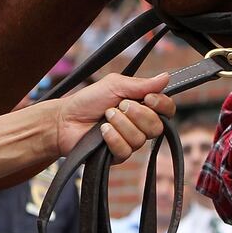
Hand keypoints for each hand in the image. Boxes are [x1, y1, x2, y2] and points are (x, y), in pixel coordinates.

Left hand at [53, 72, 173, 159]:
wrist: (65, 119)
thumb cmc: (88, 100)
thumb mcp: (114, 85)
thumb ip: (141, 84)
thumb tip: (166, 77)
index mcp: (142, 106)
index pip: (167, 109)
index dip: (162, 105)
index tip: (148, 98)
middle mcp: (139, 125)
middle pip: (157, 126)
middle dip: (137, 114)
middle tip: (119, 106)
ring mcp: (130, 141)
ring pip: (140, 139)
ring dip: (120, 124)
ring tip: (105, 116)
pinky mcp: (118, 156)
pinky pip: (125, 150)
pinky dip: (112, 137)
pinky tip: (102, 131)